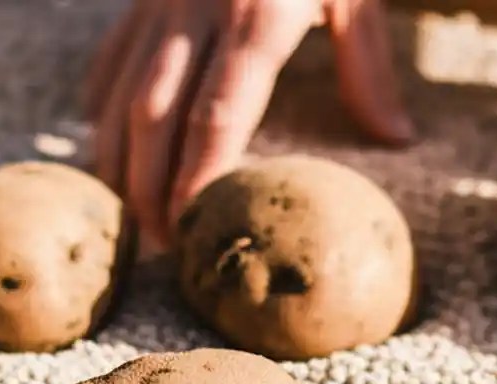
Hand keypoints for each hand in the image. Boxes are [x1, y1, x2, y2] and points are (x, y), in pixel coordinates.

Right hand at [84, 0, 413, 249]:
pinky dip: (102, 101)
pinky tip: (101, 139)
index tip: (194, 227)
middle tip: (160, 247)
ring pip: (122, 90)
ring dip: (119, 158)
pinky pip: (114, 53)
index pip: (218, 115)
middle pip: (157, 116)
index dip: (198, 177)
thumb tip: (395, 139)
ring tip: (128, 215)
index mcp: (257, 17)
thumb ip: (369, 65)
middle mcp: (198, 10)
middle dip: (152, 186)